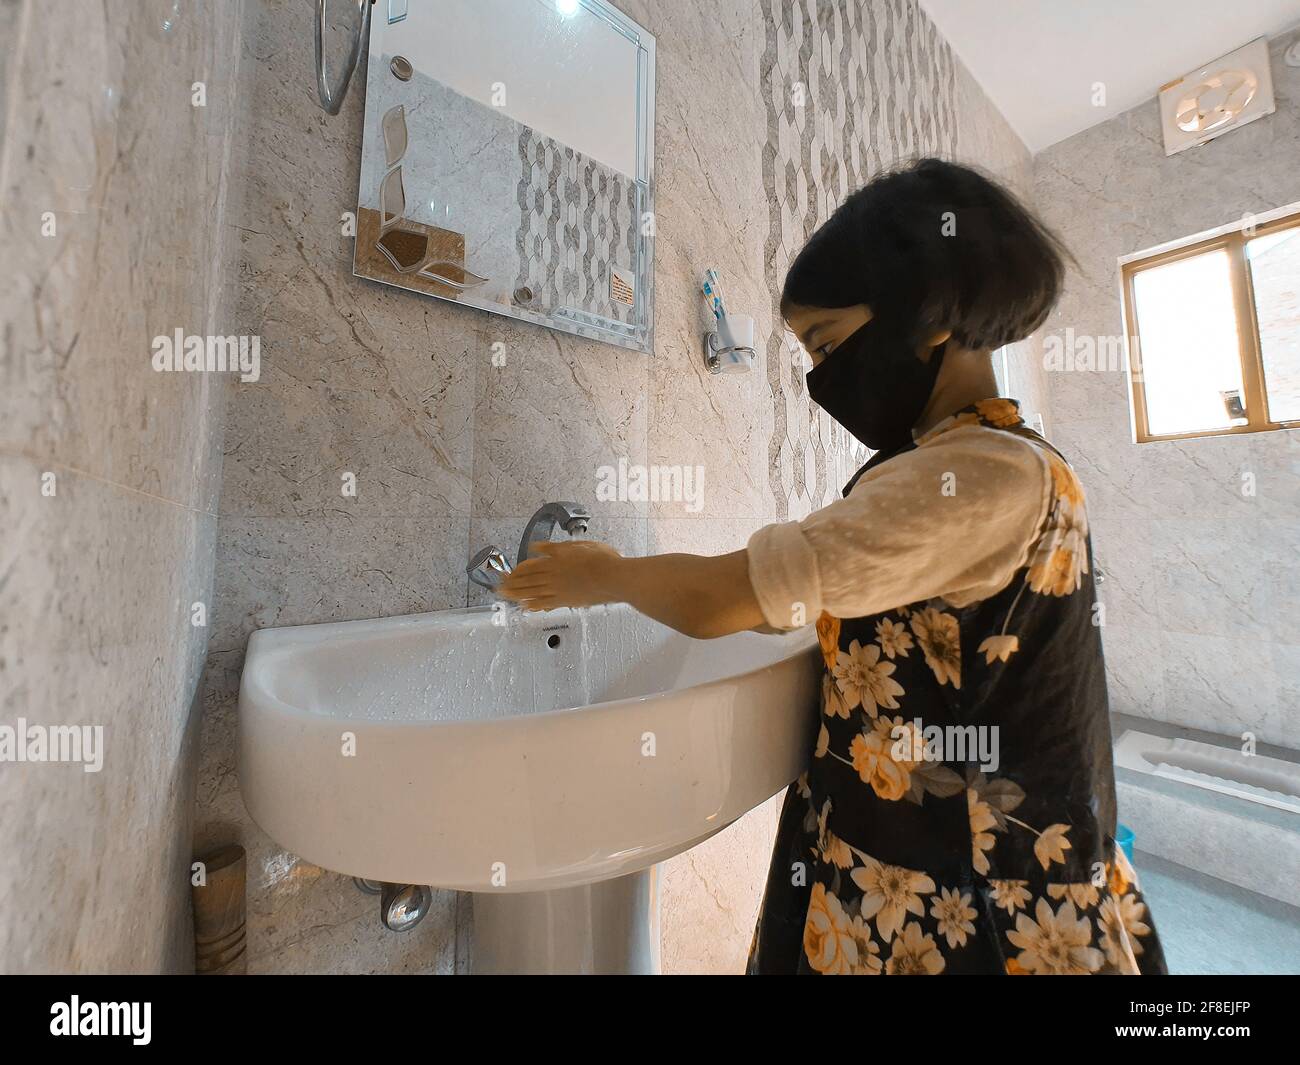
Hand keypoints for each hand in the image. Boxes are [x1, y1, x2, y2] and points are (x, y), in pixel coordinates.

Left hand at [497, 540, 624, 611]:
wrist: (613, 577)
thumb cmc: (601, 559)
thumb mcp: (576, 545)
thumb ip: (554, 548)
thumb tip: (537, 547)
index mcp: (554, 561)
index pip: (529, 566)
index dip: (516, 570)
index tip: (507, 572)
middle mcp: (552, 576)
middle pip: (526, 581)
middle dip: (510, 584)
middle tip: (498, 587)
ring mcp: (558, 590)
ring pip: (531, 592)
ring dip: (516, 595)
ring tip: (505, 597)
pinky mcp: (566, 601)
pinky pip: (545, 604)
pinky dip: (534, 605)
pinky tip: (527, 607)